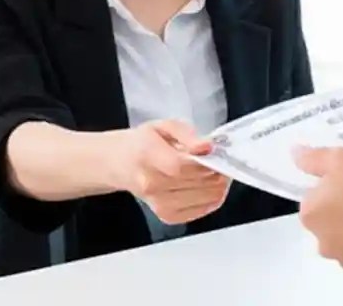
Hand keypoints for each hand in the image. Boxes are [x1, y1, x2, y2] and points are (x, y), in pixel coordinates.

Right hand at [115, 119, 230, 224]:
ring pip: (204, 199)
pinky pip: (201, 211)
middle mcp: (151, 185)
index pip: (181, 167)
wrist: (121, 164)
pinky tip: (208, 186)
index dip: (205, 162)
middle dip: (216, 172)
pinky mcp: (167, 216)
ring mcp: (158, 204)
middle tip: (221, 162)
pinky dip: (212, 199)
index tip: (217, 154)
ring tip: (215, 172)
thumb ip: (187, 133)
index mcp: (147, 157)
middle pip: (195, 184)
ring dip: (217, 186)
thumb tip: (206, 146)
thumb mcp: (163, 126)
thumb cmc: (144, 144)